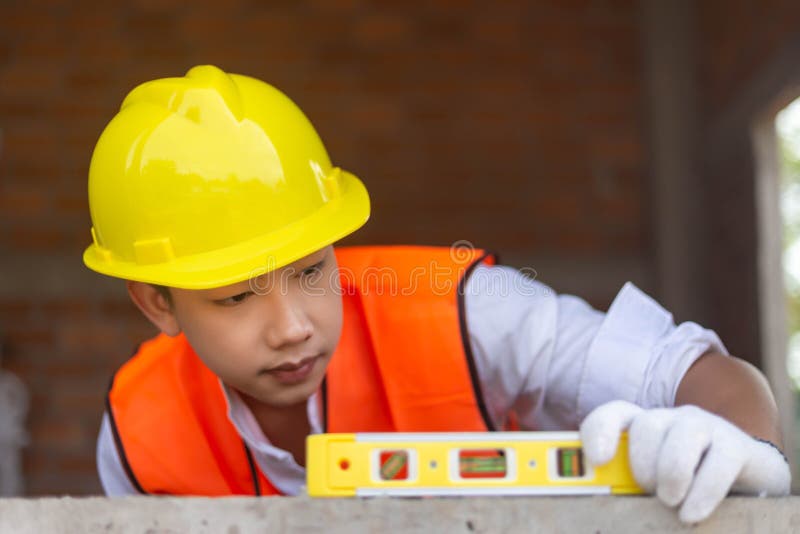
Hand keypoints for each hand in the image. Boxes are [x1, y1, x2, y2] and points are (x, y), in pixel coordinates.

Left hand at [579, 400, 790, 522]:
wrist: (750, 484)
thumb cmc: (689, 488)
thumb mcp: (655, 487)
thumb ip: (628, 486)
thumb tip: (602, 500)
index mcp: (644, 428)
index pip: (615, 415)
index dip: (600, 432)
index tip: (598, 460)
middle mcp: (672, 420)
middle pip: (647, 424)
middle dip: (642, 462)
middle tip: (648, 492)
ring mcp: (705, 427)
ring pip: (683, 434)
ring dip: (672, 472)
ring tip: (670, 502)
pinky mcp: (736, 445)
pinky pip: (719, 460)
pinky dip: (704, 491)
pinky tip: (692, 513)